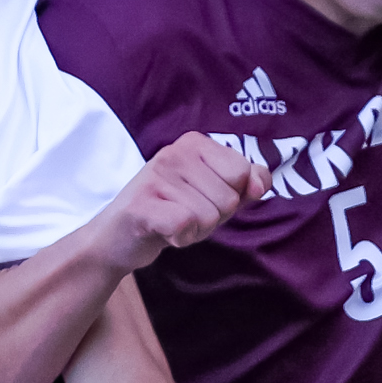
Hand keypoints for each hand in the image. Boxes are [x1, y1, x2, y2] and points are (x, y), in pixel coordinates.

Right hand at [104, 132, 270, 269]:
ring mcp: (155, 176)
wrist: (120, 237)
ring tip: (172, 223)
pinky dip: (180, 238)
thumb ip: (247, 183)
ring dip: (196, 231)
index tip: (203, 199)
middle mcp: (174, 152)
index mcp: (194, 143)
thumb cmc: (173, 212)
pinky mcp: (141, 204)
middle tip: (185, 215)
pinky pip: (185, 224)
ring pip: (209, 216)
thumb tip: (261, 182)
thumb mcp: (216, 195)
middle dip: (213, 218)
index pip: (242, 173)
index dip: (231, 197)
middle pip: (229, 199)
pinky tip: (164, 232)